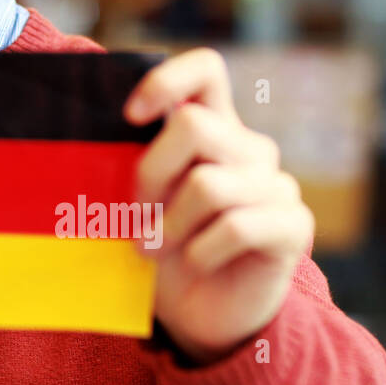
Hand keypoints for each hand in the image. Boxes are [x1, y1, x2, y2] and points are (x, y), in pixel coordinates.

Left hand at [123, 48, 313, 364]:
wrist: (198, 314)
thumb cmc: (161, 249)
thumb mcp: (137, 200)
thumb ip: (131, 161)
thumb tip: (92, 135)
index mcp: (212, 128)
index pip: (205, 70)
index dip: (166, 80)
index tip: (131, 117)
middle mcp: (249, 148)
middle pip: (194, 125)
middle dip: (151, 173)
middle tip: (138, 215)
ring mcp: (276, 184)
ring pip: (209, 183)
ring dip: (171, 224)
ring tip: (157, 247)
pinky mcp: (293, 225)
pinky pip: (237, 225)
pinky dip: (202, 252)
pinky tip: (197, 263)